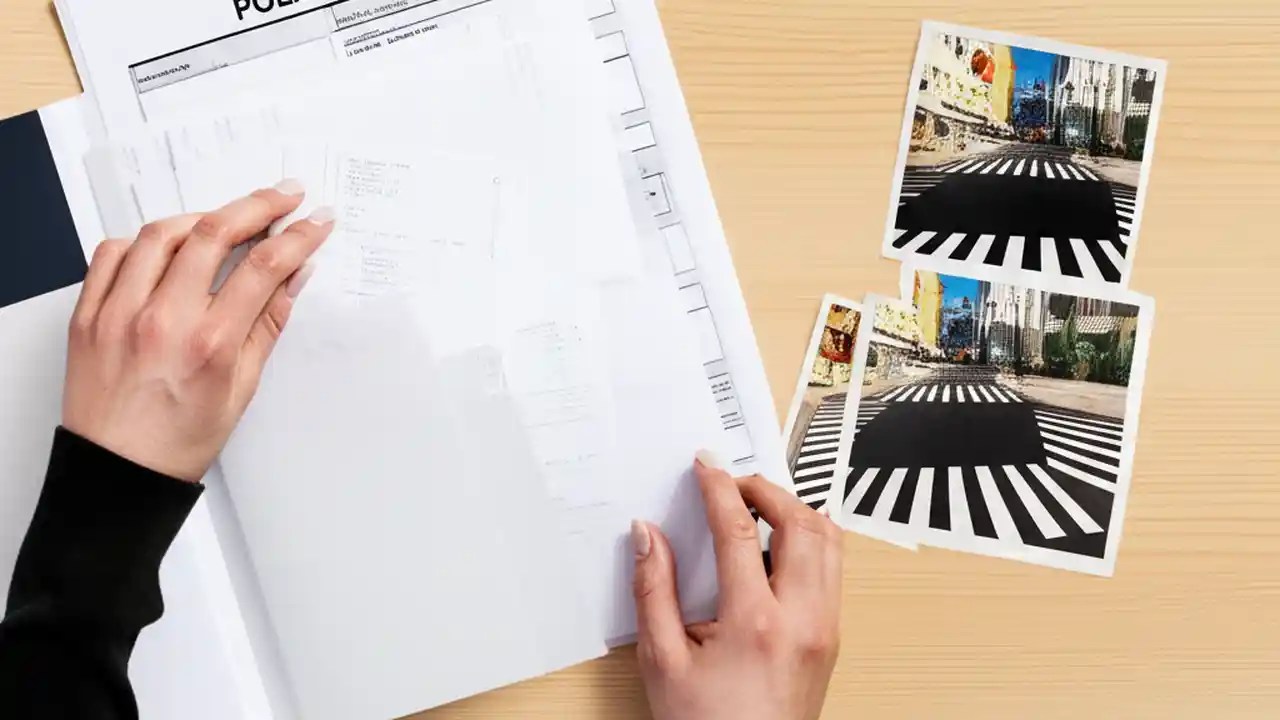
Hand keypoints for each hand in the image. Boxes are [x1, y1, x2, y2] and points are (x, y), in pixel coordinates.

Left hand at [62, 181, 333, 480]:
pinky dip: (142, 240)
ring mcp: (118, 313)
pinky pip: (111, 254)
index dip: (298, 235)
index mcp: (209, 344)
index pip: (263, 267)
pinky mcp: (87, 315)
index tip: (316, 220)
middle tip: (284, 195)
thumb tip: (294, 275)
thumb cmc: (179, 440)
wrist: (117, 473)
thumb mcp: (242, 386)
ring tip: (226, 219)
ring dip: (201, 216)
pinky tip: (166, 245)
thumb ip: (268, 322)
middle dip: (257, 205)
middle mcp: (161, 321)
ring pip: (160, 234)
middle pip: (213, 234)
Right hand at [632, 452, 842, 719]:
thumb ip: (653, 590)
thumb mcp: (661, 661)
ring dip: (796, 511)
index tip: (706, 465)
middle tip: (733, 483)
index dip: (719, 488)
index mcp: (756, 623)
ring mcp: (825, 628)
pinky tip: (782, 542)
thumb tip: (647, 535)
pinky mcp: (832, 638)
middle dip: (766, 490)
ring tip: (758, 505)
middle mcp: (803, 620)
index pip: (741, 531)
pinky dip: (812, 540)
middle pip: (801, 523)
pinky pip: (834, 569)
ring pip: (829, 542)